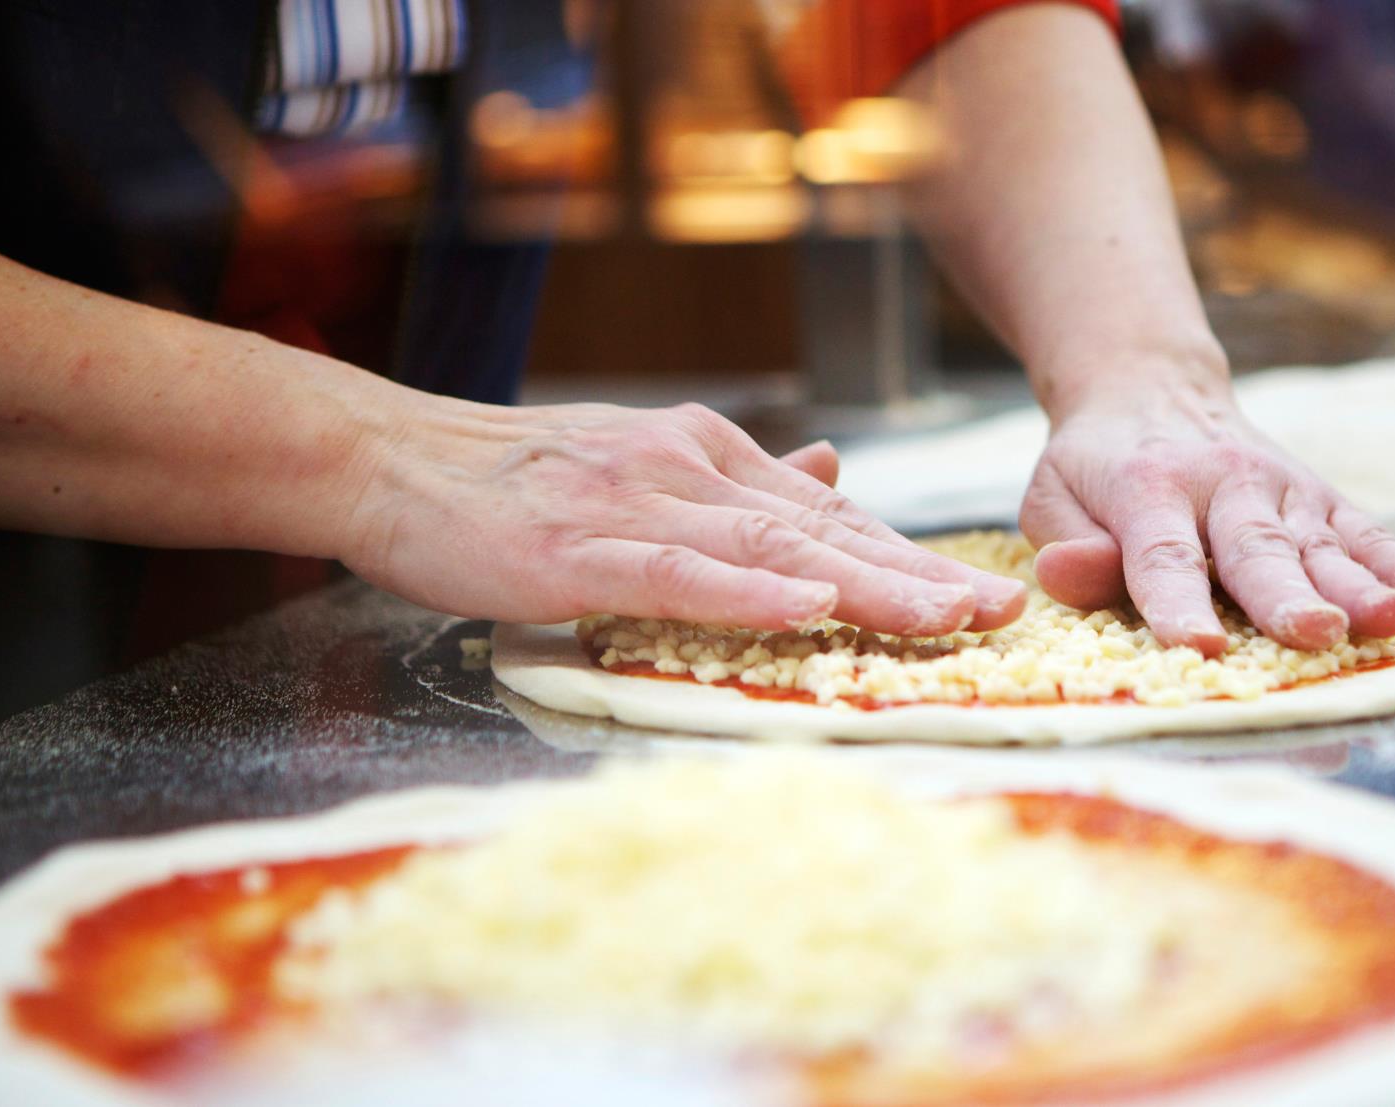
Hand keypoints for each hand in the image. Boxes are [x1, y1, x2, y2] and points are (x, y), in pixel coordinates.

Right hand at [343, 398, 1026, 633]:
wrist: (394, 460)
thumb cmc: (513, 478)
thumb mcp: (640, 462)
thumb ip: (737, 481)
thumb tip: (831, 469)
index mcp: (704, 455)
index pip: (827, 513)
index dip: (908, 554)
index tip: (980, 591)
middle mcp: (686, 469)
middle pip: (822, 529)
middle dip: (918, 573)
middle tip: (1000, 609)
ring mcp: (635, 505)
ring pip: (770, 548)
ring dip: (864, 583)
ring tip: (941, 615)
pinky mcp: (580, 549)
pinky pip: (678, 572)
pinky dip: (746, 593)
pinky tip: (806, 608)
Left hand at [1019, 384, 1394, 654]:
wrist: (1150, 390)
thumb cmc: (1096, 470)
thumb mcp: (1054, 497)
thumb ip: (1070, 543)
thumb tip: (1066, 574)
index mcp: (1149, 490)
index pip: (1164, 556)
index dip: (1179, 603)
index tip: (1198, 647)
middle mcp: (1225, 486)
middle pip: (1258, 551)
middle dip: (1288, 597)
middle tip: (1318, 633)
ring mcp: (1283, 492)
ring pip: (1324, 546)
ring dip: (1365, 585)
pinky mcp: (1323, 501)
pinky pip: (1370, 536)